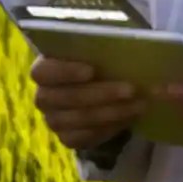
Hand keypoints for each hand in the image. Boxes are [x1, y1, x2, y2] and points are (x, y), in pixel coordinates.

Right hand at [30, 55, 145, 149]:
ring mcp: (53, 120)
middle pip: (66, 98)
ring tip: (139, 104)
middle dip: (101, 94)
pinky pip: (86, 138)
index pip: (43, 72)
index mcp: (45, 67)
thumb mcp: (101, 46)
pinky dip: (110, 128)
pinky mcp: (67, 138)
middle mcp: (44, 96)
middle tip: (131, 89)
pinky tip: (129, 117)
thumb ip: (108, 43)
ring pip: (79, 120)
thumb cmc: (98, 60)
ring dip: (112, 112)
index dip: (65, 72)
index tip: (91, 70)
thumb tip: (135, 45)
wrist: (103, 87)